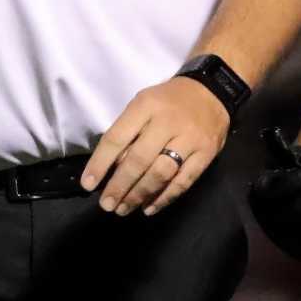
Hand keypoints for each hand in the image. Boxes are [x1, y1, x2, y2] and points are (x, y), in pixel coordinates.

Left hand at [83, 76, 230, 215]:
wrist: (213, 92)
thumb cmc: (169, 100)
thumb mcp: (144, 103)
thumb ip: (128, 131)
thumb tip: (111, 168)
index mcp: (146, 106)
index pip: (117, 138)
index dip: (100, 164)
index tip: (88, 185)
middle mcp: (168, 122)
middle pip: (139, 160)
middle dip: (119, 186)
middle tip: (107, 204)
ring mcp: (190, 139)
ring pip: (161, 173)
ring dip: (140, 195)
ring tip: (125, 208)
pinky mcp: (206, 153)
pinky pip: (184, 181)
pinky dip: (165, 197)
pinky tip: (150, 207)